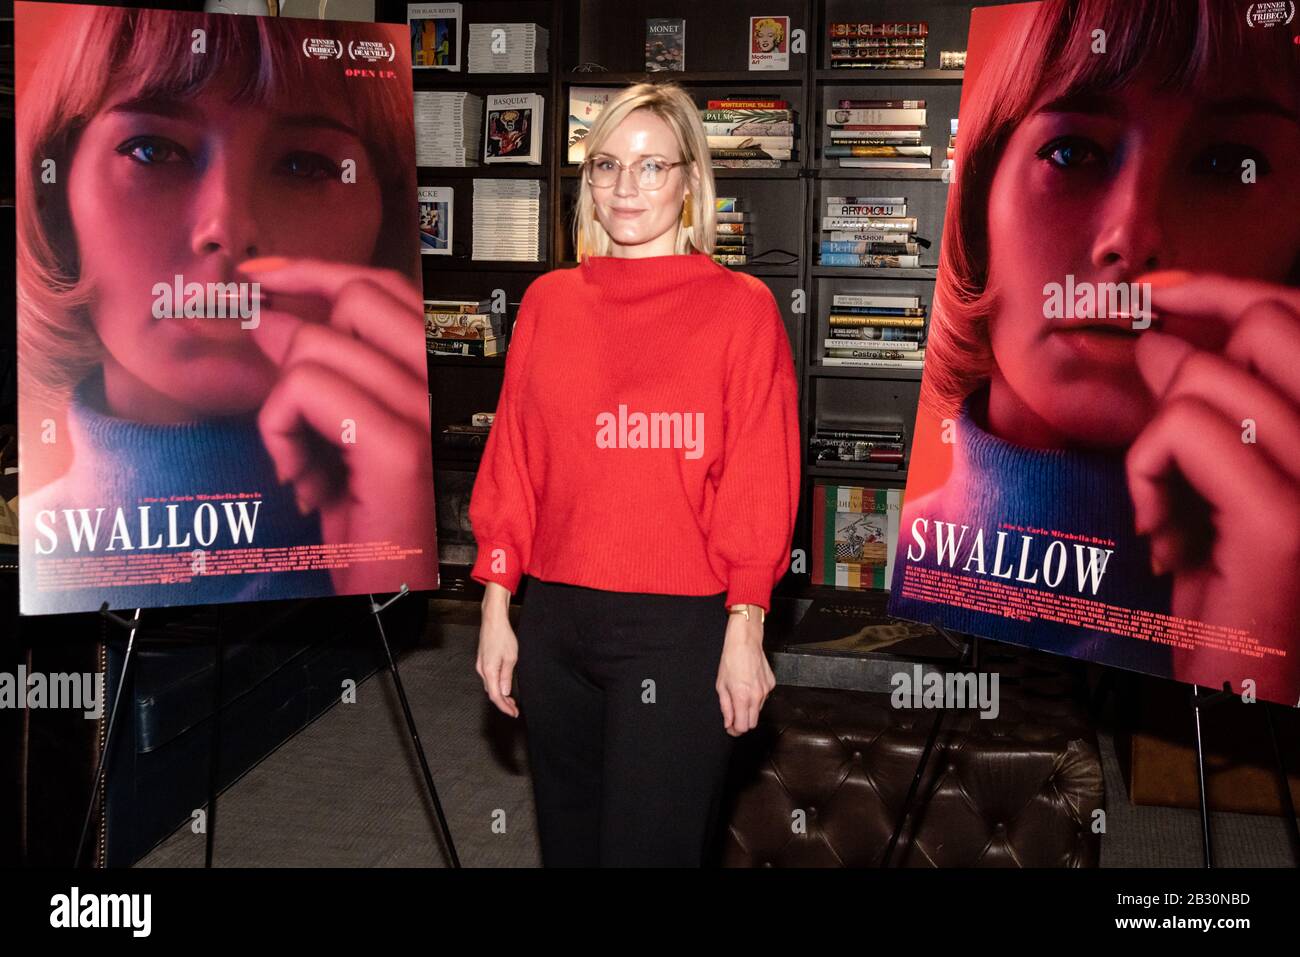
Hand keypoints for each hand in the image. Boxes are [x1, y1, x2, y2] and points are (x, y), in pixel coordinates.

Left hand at [236, 256, 436, 596]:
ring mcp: (428, 412)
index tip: (256, 275)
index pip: (385, 288)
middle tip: (266, 377)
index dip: (314, 270)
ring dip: (282, 407)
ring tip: (300, 460)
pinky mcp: (400, 446)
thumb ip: (322, 370)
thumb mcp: (342, 434)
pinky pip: (305, 391)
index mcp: (442, 378)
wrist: (395, 601)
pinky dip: (279, 431)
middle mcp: (446, 386)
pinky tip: (301, 476)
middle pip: (354, 301)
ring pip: (317, 346)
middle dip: (288, 332)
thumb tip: (269, 314)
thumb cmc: (374, 528)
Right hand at [476, 583, 518, 717]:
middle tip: (515, 709)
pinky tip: (504, 686)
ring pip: (490, 686)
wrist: (493, 621)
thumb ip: (507, 677)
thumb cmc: (502, 636)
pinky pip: (489, 678)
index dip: (504, 707)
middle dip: (503, 703)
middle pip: (492, 692)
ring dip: (501, 694)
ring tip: (512, 700)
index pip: (496, 696)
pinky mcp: (482, 661)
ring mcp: (481, 665)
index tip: (513, 713)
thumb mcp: (511, 658)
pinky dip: (497, 685)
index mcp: (489, 671)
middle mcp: (482, 670)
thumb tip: (505, 692)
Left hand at [716, 610, 774, 735]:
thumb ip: (726, 707)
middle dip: (742, 723)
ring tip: (740, 695)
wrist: (745, 642)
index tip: (730, 728)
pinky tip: (749, 685)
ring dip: (749, 709)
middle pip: (752, 723)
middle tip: (733, 717)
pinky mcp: (771, 684)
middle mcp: (757, 696)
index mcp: (742, 697)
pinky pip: (763, 698)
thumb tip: (728, 722)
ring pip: (758, 710)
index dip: (735, 730)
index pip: (743, 727)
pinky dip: (756, 697)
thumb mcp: (721, 685)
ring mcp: (766, 690)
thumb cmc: (731, 660)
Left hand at [1128, 271, 1299, 694]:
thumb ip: (1213, 416)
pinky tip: (1161, 535)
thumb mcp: (1219, 493)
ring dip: (1160, 443)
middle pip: (1268, 324)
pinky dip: (1146, 472)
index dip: (1224, 288)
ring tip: (1168, 511)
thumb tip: (1163, 340)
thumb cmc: (1235, 607)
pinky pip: (1184, 431)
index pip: (1299, 318)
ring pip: (1211, 381)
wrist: (1251, 708)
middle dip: (1185, 352)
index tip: (1160, 289)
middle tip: (1153, 413)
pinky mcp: (1287, 519)